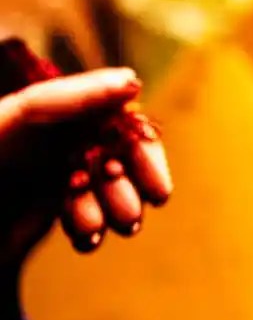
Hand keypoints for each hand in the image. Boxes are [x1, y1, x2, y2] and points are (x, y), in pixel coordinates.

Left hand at [0, 68, 172, 279]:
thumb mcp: (26, 114)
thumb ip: (76, 96)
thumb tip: (134, 81)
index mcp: (75, 116)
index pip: (132, 133)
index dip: (150, 163)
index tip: (158, 192)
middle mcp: (76, 145)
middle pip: (131, 170)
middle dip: (130, 195)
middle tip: (124, 215)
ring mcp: (66, 180)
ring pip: (113, 201)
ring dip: (110, 216)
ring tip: (86, 225)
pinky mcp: (54, 213)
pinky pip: (89, 228)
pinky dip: (91, 235)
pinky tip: (81, 237)